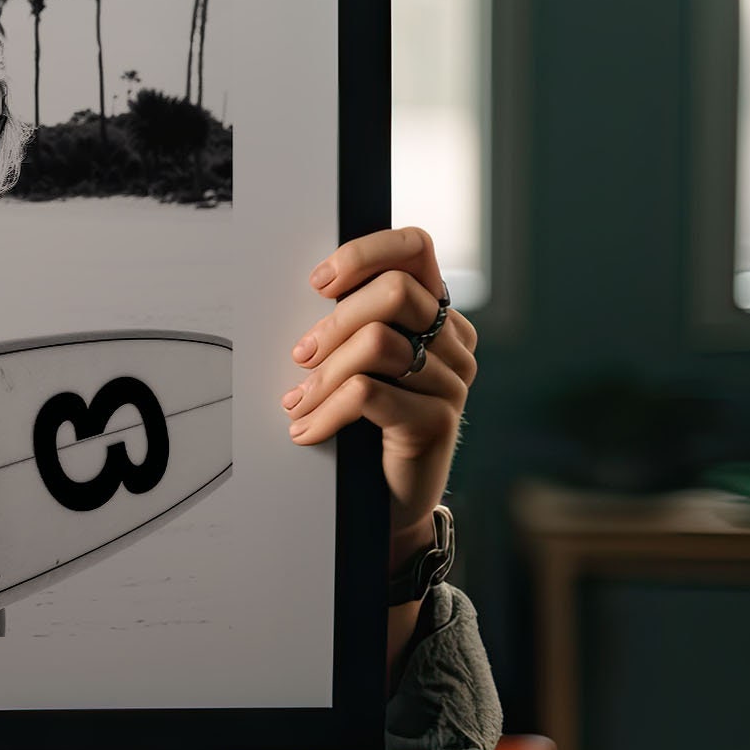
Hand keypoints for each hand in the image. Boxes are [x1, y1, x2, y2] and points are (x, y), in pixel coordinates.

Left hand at [280, 226, 477, 565]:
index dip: (365, 253)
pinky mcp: (437, 422)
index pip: (416, 249)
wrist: (388, 500)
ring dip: (322, 374)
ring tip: (295, 403)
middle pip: (395, 293)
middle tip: (299, 356)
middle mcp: (454, 342)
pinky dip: (326, 410)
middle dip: (334, 321)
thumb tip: (308, 286)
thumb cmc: (365, 422)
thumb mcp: (357, 362)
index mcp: (437, 313)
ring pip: (377, 344)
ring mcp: (452, 382)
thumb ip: (349, 321)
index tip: (319, 282)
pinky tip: (306, 430)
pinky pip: (369, 394)